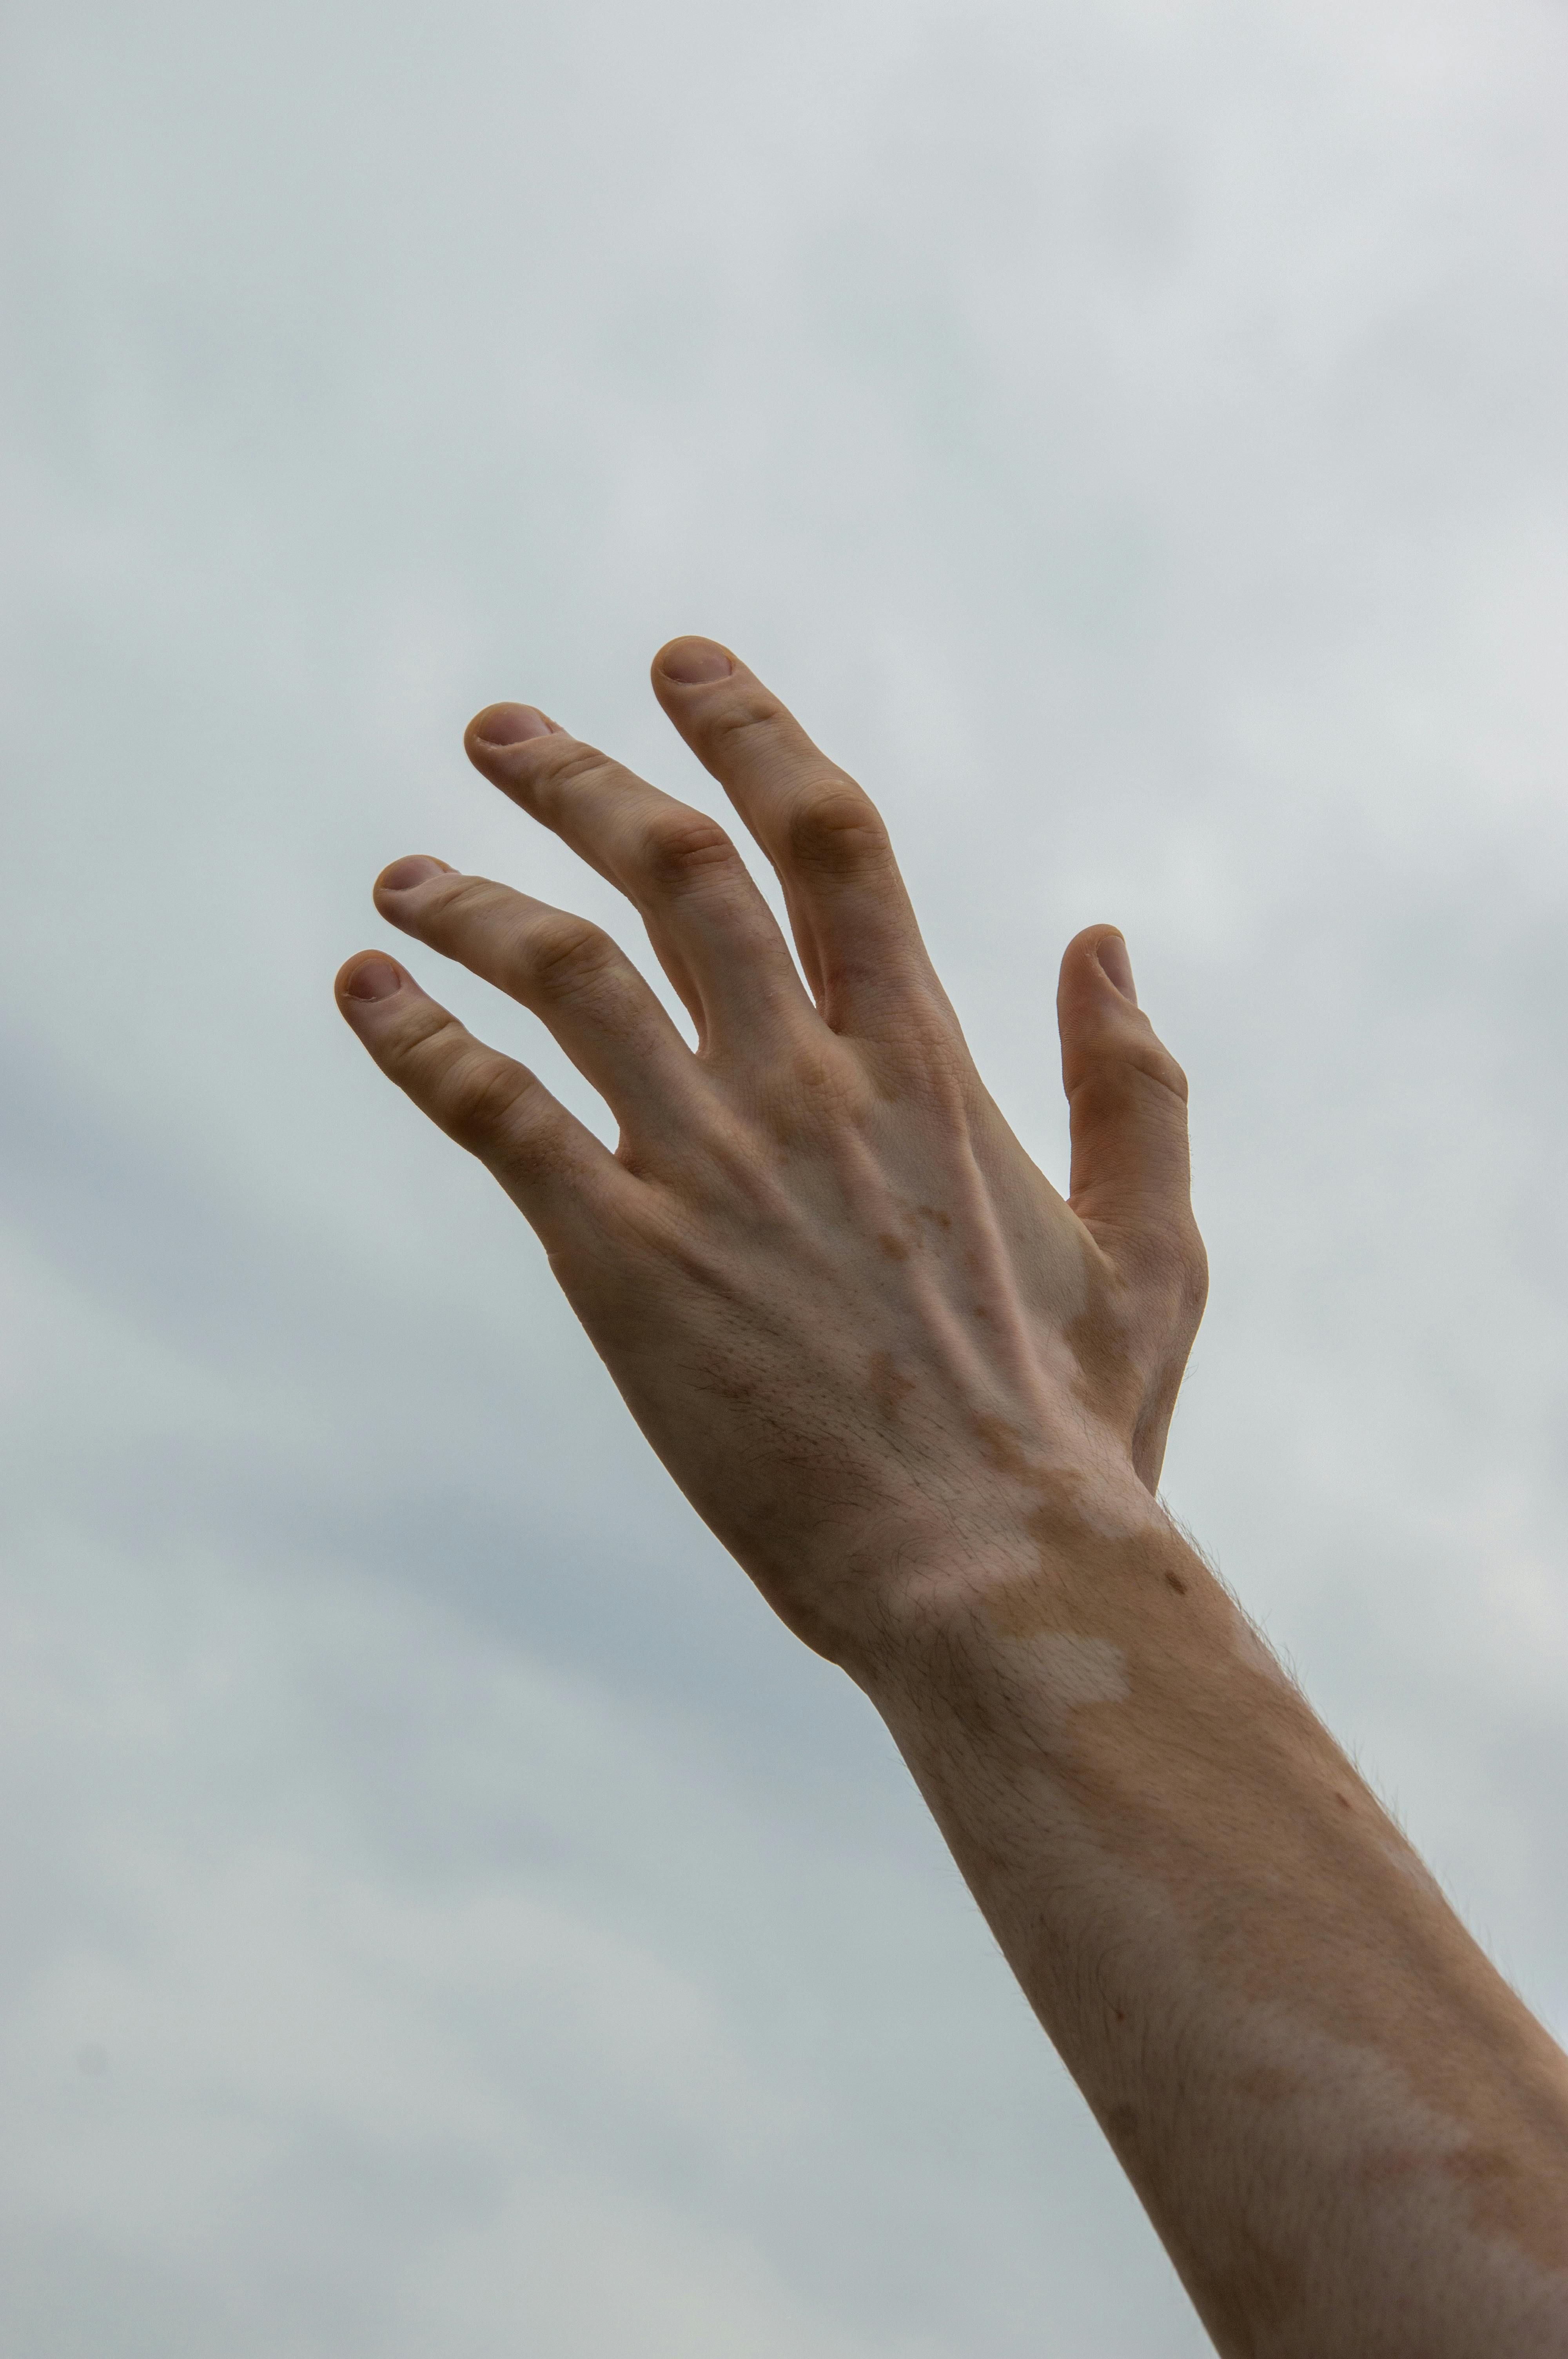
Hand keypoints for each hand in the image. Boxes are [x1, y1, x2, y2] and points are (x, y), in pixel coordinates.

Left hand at [335, 639, 1206, 1668]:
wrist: (988, 1573)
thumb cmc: (1076, 1429)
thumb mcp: (1153, 1245)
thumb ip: (1132, 1082)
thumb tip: (1104, 942)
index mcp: (928, 1062)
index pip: (825, 838)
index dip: (750, 729)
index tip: (682, 667)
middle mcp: (809, 1082)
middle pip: (676, 866)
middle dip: (580, 778)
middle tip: (497, 731)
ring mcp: (709, 1163)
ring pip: (565, 969)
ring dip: (475, 898)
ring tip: (403, 873)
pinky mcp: (622, 1258)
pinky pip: (495, 1109)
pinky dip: (419, 1036)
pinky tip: (364, 990)